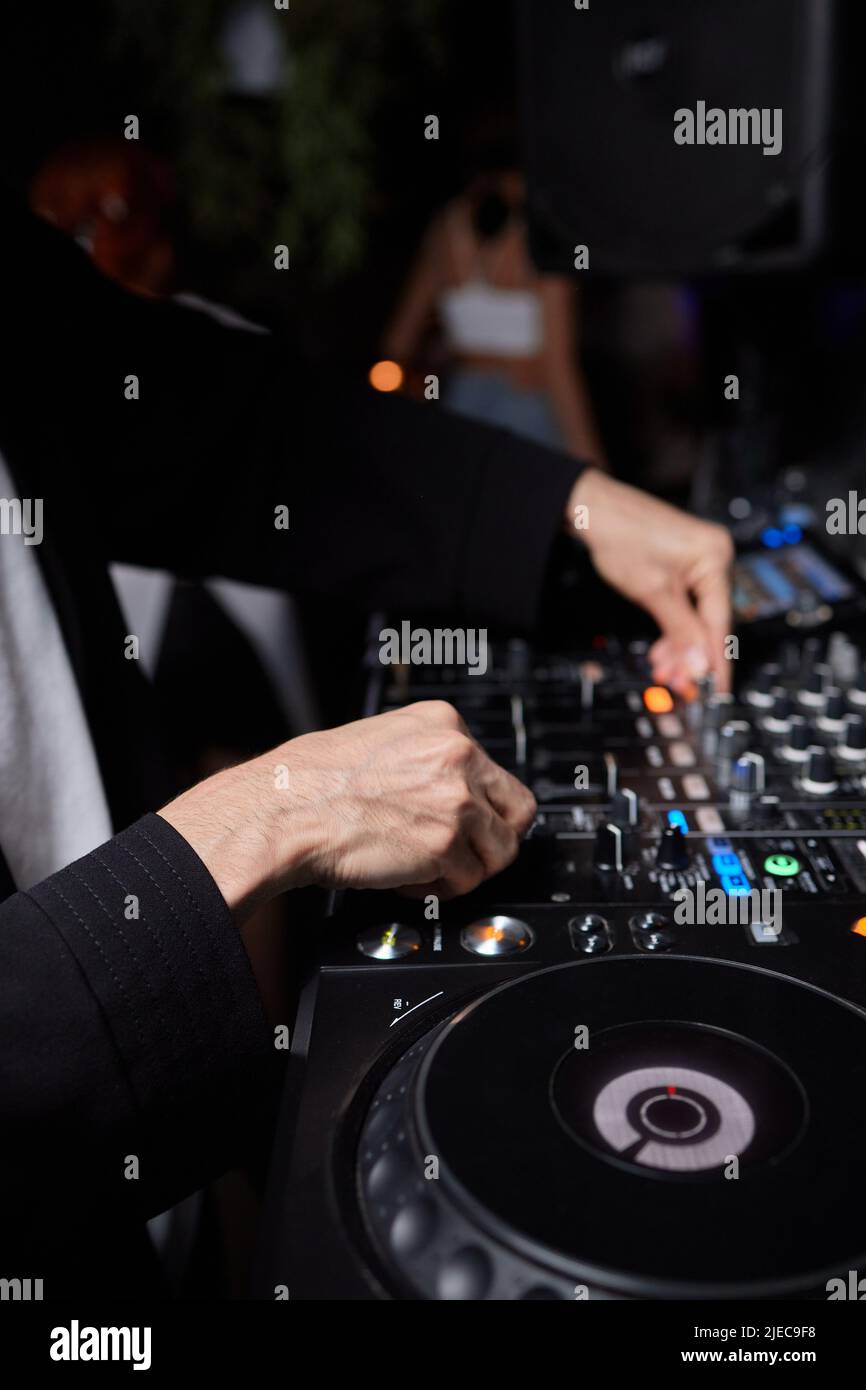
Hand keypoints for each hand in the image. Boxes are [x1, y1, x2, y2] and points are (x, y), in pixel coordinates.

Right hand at [158, 701, 535, 920]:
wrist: (282, 813)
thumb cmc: (311, 784)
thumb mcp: (379, 742)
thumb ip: (425, 758)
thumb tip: (452, 789)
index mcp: (442, 722)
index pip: (497, 771)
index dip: (481, 807)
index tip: (463, 824)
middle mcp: (457, 754)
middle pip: (516, 811)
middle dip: (490, 840)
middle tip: (459, 854)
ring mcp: (455, 798)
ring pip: (499, 852)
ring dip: (465, 868)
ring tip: (425, 867)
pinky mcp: (444, 843)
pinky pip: (469, 881)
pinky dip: (441, 889)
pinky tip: (408, 877)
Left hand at [565, 468, 734, 693]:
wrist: (594, 508)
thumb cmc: (622, 536)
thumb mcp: (653, 592)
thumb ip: (680, 632)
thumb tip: (700, 665)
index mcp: (716, 558)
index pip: (720, 622)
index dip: (716, 661)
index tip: (715, 691)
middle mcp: (715, 556)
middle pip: (709, 621)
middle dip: (690, 656)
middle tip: (677, 685)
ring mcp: (700, 558)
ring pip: (696, 615)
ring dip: (680, 645)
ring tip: (663, 670)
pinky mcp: (684, 562)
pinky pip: (687, 603)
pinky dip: (674, 626)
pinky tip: (662, 649)